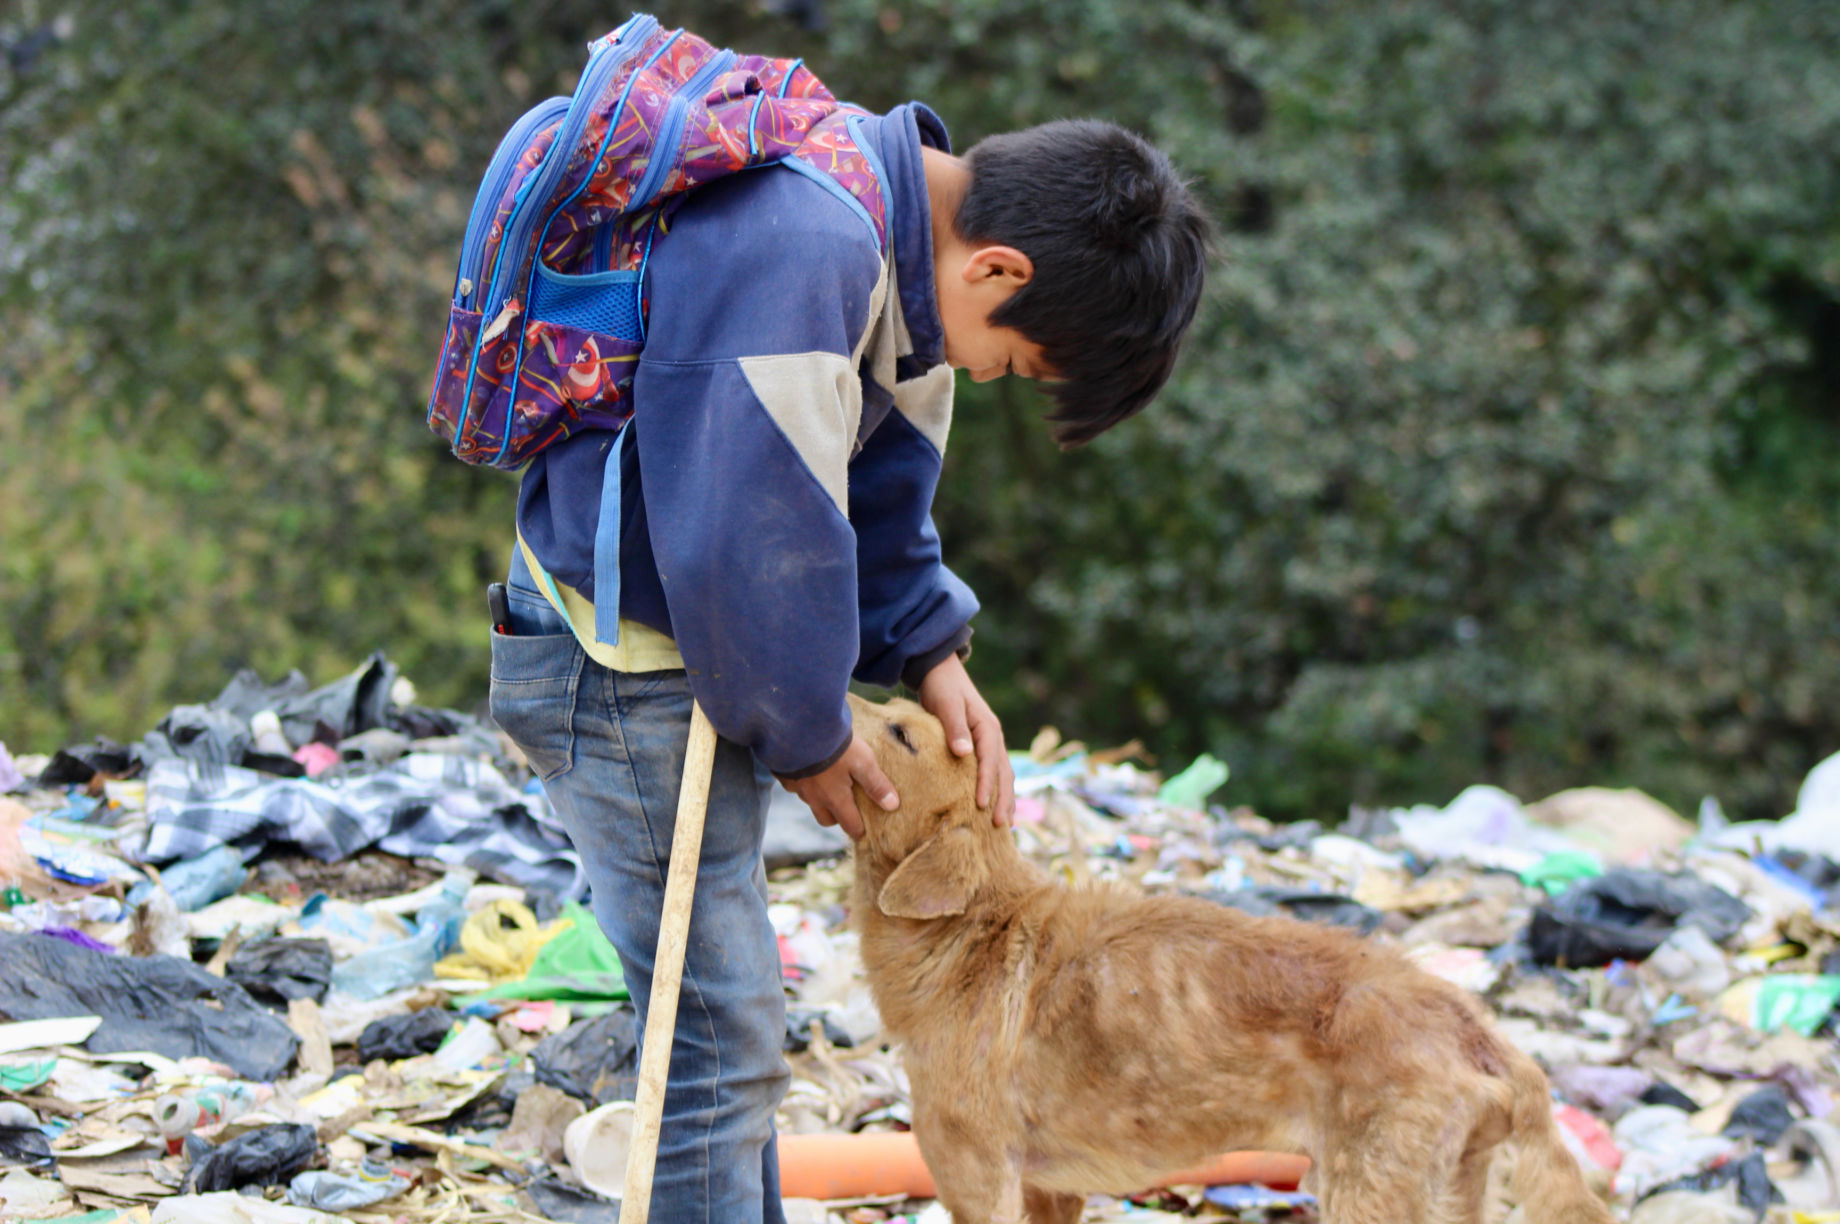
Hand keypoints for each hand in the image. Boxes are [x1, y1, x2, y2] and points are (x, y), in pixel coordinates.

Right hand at [777, 732, 896, 839]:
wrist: (798, 727)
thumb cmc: (835, 746)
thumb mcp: (862, 762)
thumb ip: (876, 784)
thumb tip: (892, 806)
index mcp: (835, 799)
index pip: (849, 825)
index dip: (858, 830)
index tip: (864, 831)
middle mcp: (814, 798)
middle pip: (826, 819)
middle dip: (838, 817)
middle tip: (847, 807)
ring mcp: (797, 788)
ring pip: (810, 802)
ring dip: (820, 799)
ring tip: (828, 783)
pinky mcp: (784, 775)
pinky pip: (795, 786)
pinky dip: (803, 783)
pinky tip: (808, 768)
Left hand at [917, 652, 1013, 826]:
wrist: (940, 672)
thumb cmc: (941, 687)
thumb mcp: (946, 703)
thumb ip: (955, 727)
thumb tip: (964, 753)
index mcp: (988, 727)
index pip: (990, 761)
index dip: (987, 784)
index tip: (981, 806)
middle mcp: (993, 737)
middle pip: (1004, 773)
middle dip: (1003, 800)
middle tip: (999, 826)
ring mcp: (990, 743)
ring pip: (1003, 775)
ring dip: (1004, 799)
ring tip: (1003, 826)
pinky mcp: (981, 748)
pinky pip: (993, 773)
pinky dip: (996, 791)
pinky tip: (992, 808)